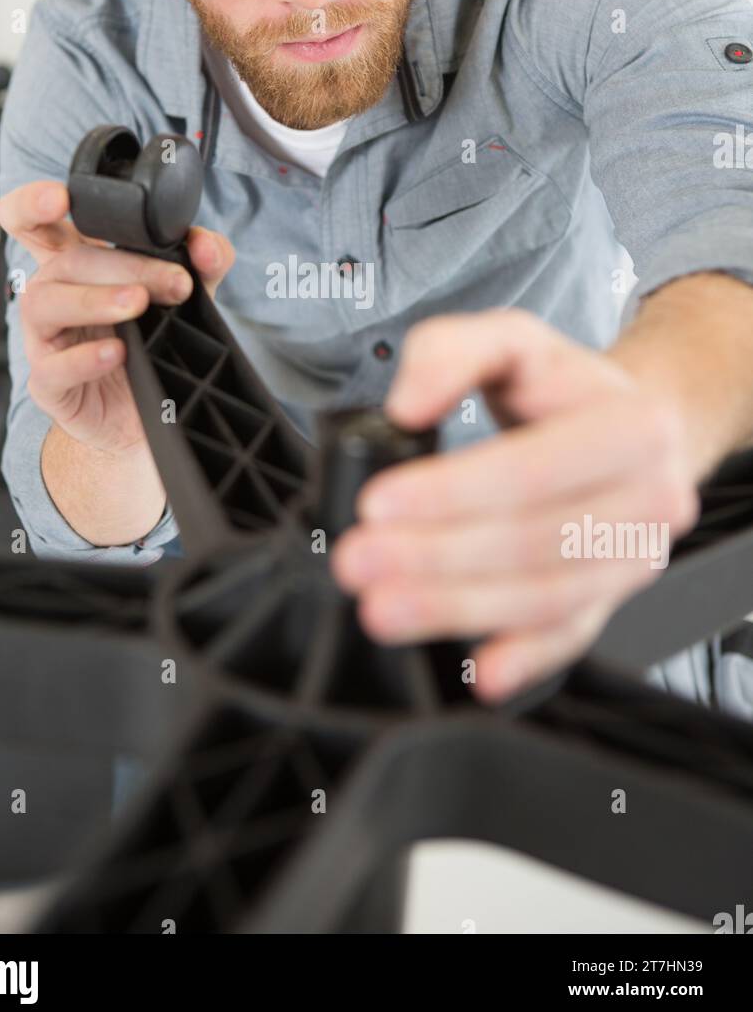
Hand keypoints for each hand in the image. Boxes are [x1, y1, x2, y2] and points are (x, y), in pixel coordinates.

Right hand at [0, 179, 234, 456]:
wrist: (153, 413)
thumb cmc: (154, 345)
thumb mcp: (186, 297)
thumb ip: (203, 263)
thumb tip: (207, 246)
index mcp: (76, 265)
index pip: (35, 223)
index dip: (32, 203)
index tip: (60, 197)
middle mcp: (53, 295)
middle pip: (64, 263)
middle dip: (121, 265)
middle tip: (173, 281)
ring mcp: (46, 340)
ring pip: (46, 305)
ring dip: (94, 300)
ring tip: (138, 305)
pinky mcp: (50, 385)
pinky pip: (53, 368)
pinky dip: (84, 358)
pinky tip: (116, 353)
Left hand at [330, 310, 700, 703]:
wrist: (633, 427)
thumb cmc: (563, 387)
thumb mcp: (510, 338)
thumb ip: (449, 352)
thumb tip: (407, 404)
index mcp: (634, 426)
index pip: (534, 468)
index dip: (453, 492)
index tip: (378, 503)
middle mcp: (650, 497)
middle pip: (535, 541)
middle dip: (437, 558)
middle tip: (360, 561)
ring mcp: (636, 557)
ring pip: (546, 596)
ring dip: (459, 610)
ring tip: (384, 608)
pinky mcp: (614, 598)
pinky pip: (569, 636)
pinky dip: (524, 660)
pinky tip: (480, 672)